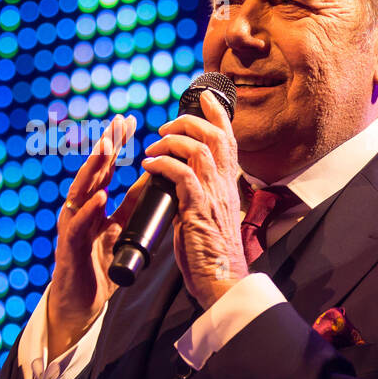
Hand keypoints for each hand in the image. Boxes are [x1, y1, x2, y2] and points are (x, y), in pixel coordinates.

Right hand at [48, 114, 150, 356]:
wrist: (82, 302)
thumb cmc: (100, 264)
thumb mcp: (124, 228)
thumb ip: (134, 204)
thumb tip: (154, 177)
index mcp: (94, 204)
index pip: (106, 168)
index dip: (117, 144)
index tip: (131, 120)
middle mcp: (80, 210)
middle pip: (92, 172)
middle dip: (105, 146)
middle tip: (119, 122)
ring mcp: (72, 227)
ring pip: (80, 192)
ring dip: (93, 169)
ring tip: (106, 148)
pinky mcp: (69, 248)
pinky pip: (78, 225)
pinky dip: (89, 210)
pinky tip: (100, 196)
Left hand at [141, 90, 248, 309]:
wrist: (221, 280)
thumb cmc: (211, 253)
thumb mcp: (210, 214)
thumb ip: (201, 192)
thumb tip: (183, 177)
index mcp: (228, 185)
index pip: (228, 139)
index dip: (217, 114)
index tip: (204, 98)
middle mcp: (224, 186)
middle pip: (216, 135)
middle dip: (189, 121)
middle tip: (165, 128)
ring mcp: (213, 197)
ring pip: (199, 149)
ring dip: (172, 141)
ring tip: (153, 147)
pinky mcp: (198, 210)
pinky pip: (182, 175)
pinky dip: (163, 164)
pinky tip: (149, 166)